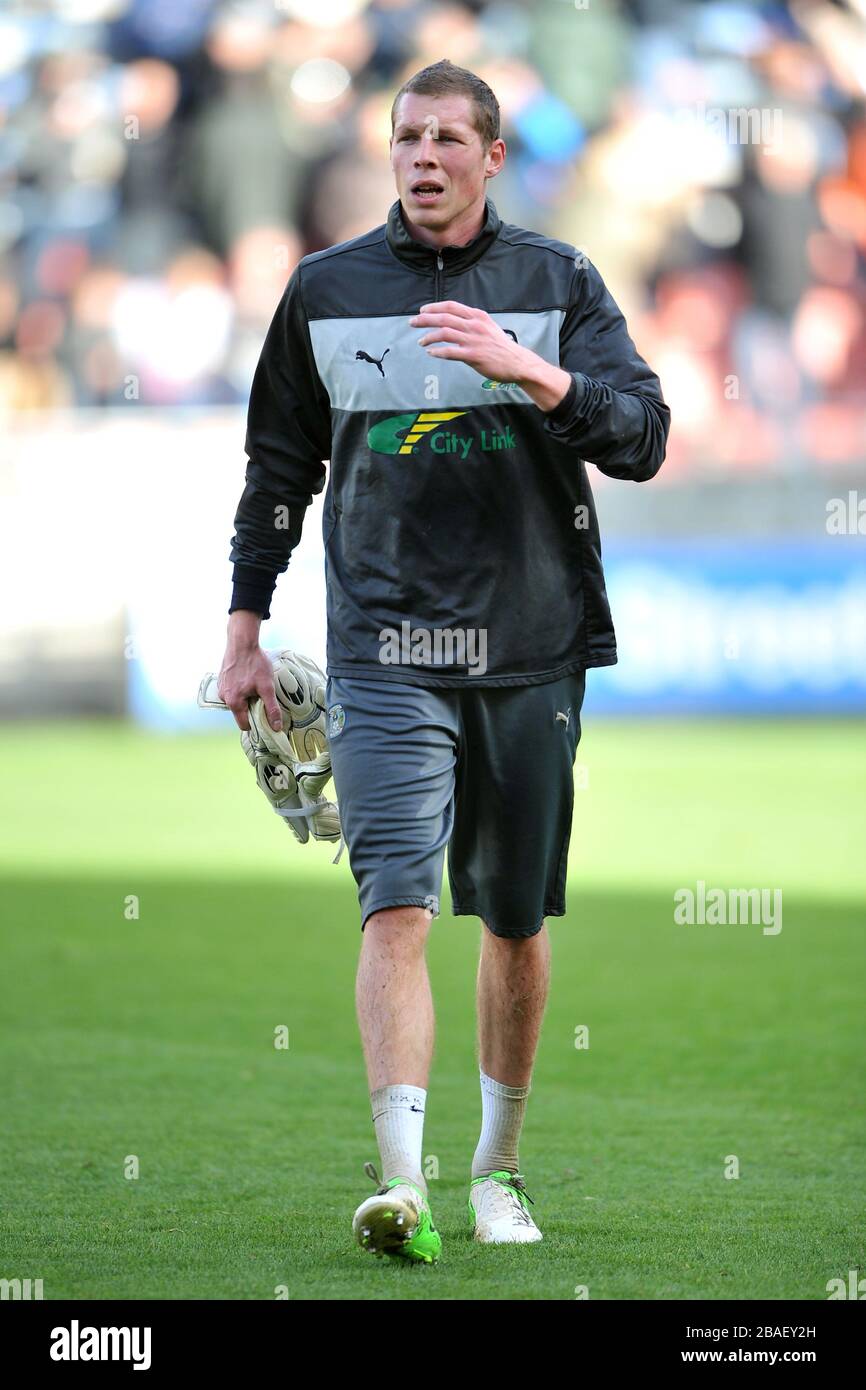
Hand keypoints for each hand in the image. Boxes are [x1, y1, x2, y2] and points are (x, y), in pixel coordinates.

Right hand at [218, 612, 280, 733]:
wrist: (242, 642)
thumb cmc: (254, 663)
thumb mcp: (267, 687)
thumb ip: (271, 708)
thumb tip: (276, 727)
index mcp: (233, 702)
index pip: (244, 725)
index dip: (256, 724)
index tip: (266, 718)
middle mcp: (224, 697)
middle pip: (240, 713)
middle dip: (252, 709)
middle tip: (263, 698)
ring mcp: (221, 688)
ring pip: (237, 701)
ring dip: (247, 698)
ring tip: (256, 686)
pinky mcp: (222, 679)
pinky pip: (233, 691)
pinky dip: (241, 689)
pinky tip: (248, 679)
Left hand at [410, 300, 572, 409]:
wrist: (518, 362)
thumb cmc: (501, 347)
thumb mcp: (489, 327)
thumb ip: (472, 322)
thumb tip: (455, 322)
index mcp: (478, 316)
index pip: (451, 306)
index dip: (434, 307)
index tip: (422, 310)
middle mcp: (474, 325)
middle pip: (443, 317)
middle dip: (424, 319)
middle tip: (412, 323)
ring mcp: (473, 340)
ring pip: (444, 333)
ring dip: (428, 337)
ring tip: (421, 341)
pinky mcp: (473, 356)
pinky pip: (450, 352)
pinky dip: (438, 352)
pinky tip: (431, 353)